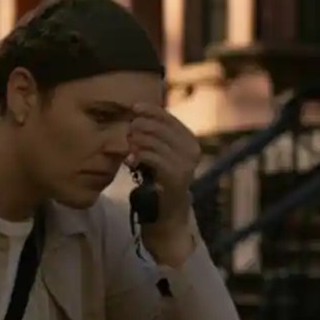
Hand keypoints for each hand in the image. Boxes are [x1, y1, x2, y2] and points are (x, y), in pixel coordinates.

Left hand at [128, 103, 200, 265]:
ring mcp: (186, 164)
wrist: (168, 212)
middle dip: (140, 126)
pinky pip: (154, 158)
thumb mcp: (160, 153)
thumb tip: (137, 113)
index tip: (133, 107)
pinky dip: (139, 156)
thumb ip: (155, 135)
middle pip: (160, 127)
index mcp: (190, 140)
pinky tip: (129, 160)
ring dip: (137, 141)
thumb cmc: (160, 179)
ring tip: (127, 146)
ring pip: (155, 142)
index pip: (169, 118)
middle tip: (127, 131)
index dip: (150, 110)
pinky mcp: (177, 176)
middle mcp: (192, 150)